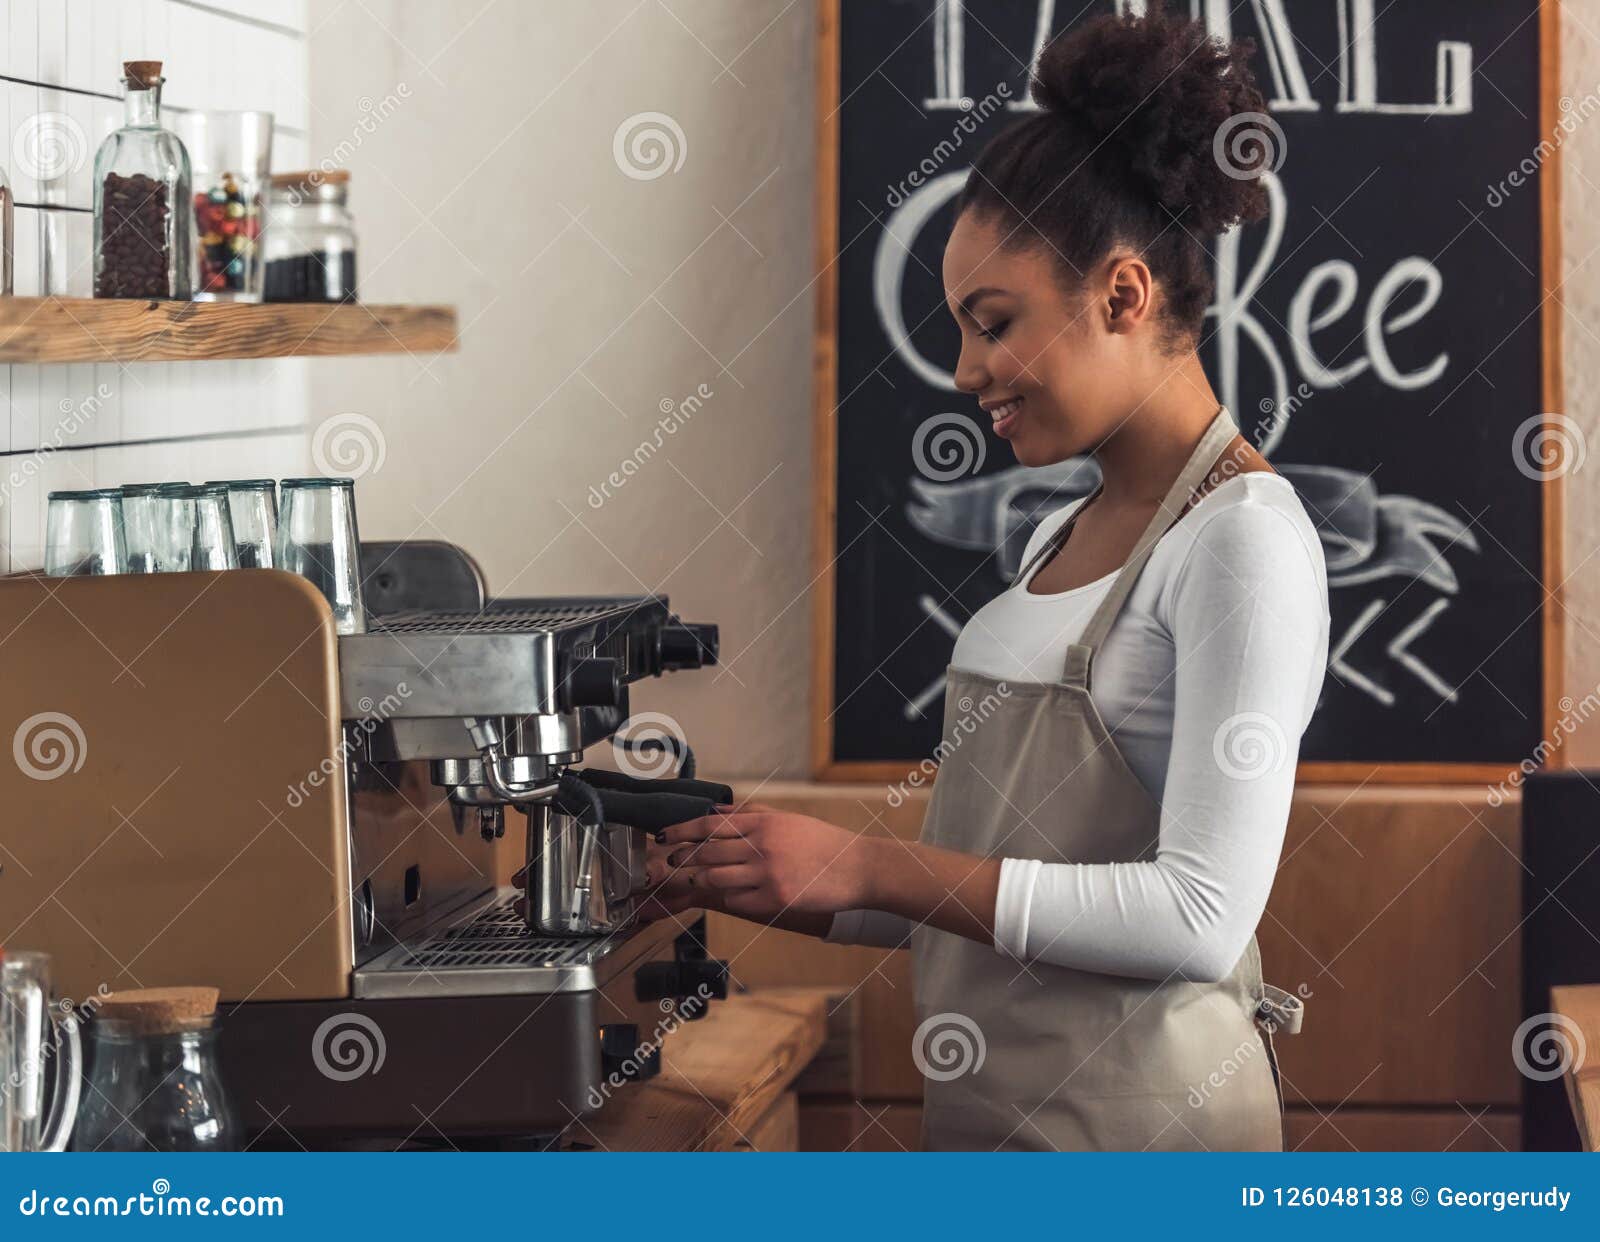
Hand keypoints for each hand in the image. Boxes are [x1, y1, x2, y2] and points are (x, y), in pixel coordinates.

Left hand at [651, 806, 876, 922]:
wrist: (857, 868)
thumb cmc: (823, 843)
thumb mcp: (787, 820)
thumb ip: (750, 816)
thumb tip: (715, 812)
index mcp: (764, 824)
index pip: (710, 825)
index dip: (682, 830)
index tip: (664, 835)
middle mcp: (762, 847)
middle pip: (707, 853)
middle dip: (685, 859)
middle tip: (673, 862)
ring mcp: (768, 875)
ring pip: (716, 878)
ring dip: (701, 880)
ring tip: (695, 880)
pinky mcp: (775, 900)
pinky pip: (737, 900)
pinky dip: (730, 897)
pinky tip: (732, 894)